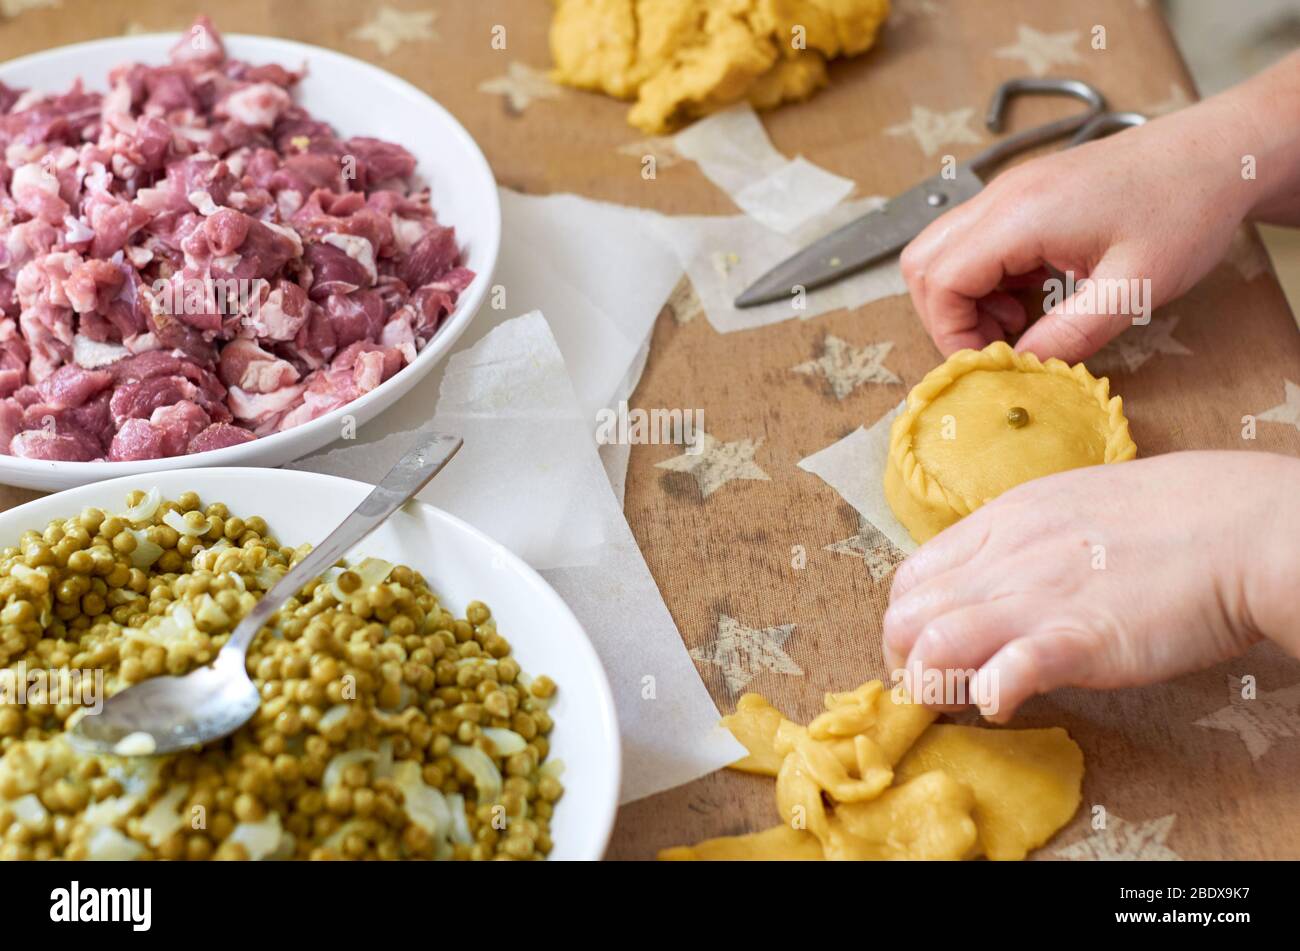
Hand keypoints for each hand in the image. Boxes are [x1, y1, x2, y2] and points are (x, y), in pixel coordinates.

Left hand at [882, 452, 1299, 722]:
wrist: (1241, 524)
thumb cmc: (1167, 518)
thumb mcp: (1068, 506)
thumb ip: (1021, 542)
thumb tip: (989, 579)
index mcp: (1000, 522)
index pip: (910, 578)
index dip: (906, 623)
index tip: (924, 651)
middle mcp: (1003, 558)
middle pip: (905, 616)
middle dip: (902, 661)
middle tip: (934, 689)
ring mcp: (1037, 598)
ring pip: (933, 642)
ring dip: (930, 684)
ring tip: (956, 702)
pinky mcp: (1078, 638)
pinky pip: (1008, 668)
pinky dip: (988, 692)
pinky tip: (998, 703)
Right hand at [899, 51, 1299, 362]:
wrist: (1217, 152)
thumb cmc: (1185, 209)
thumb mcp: (1134, 287)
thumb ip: (1070, 332)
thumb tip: (1021, 366)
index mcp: (1021, 215)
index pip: (940, 280)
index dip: (950, 332)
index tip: (988, 362)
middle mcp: (1003, 197)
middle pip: (924, 262)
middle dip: (944, 315)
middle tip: (992, 347)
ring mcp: (1011, 191)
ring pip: (943, 250)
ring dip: (962, 296)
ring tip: (1013, 323)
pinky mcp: (1025, 195)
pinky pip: (974, 241)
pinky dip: (983, 278)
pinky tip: (1027, 296)